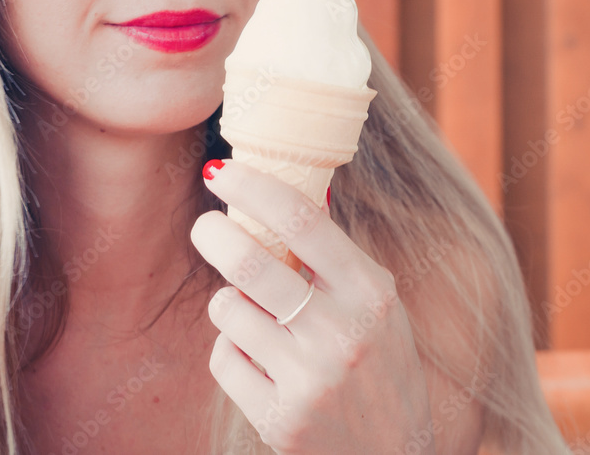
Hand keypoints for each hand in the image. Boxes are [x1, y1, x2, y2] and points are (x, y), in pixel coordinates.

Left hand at [190, 159, 436, 454]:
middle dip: (213, 234)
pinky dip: (231, 350)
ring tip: (251, 314)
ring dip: (228, 303)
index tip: (220, 169)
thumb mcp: (381, 308)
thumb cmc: (384, 369)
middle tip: (205, 226)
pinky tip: (259, 361)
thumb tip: (297, 193)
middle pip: (250, 262)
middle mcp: (342, 333)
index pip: (303, 220)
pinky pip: (223, 359)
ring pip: (227, 310)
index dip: (253, 186)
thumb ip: (339, 261)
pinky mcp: (279, 419)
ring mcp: (309, 380)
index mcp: (372, 293)